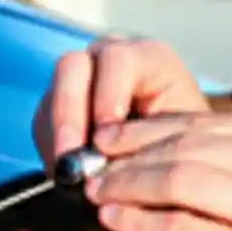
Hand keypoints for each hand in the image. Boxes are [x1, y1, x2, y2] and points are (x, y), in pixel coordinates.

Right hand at [32, 37, 209, 169]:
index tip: (107, 130)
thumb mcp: (178, 139)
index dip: (109, 94)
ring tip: (69, 173)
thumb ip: (147, 140)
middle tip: (70, 156)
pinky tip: (67, 173)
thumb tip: (107, 158)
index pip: (118, 59)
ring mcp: (82, 79)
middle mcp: (110, 58)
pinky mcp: (62, 105)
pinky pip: (44, 121)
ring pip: (53, 96)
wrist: (178, 159)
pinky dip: (52, 148)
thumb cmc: (187, 146)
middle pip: (72, 67)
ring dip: (57, 137)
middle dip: (68, 113)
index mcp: (149, 57)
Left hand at [82, 113, 231, 230]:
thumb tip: (165, 152)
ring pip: (176, 178)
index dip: (148, 127)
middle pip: (185, 145)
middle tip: (92, 163)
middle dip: (128, 153)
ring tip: (97, 190)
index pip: (204, 122)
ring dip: (125, 183)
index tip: (113, 135)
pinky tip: (115, 221)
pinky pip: (177, 229)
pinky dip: (137, 222)